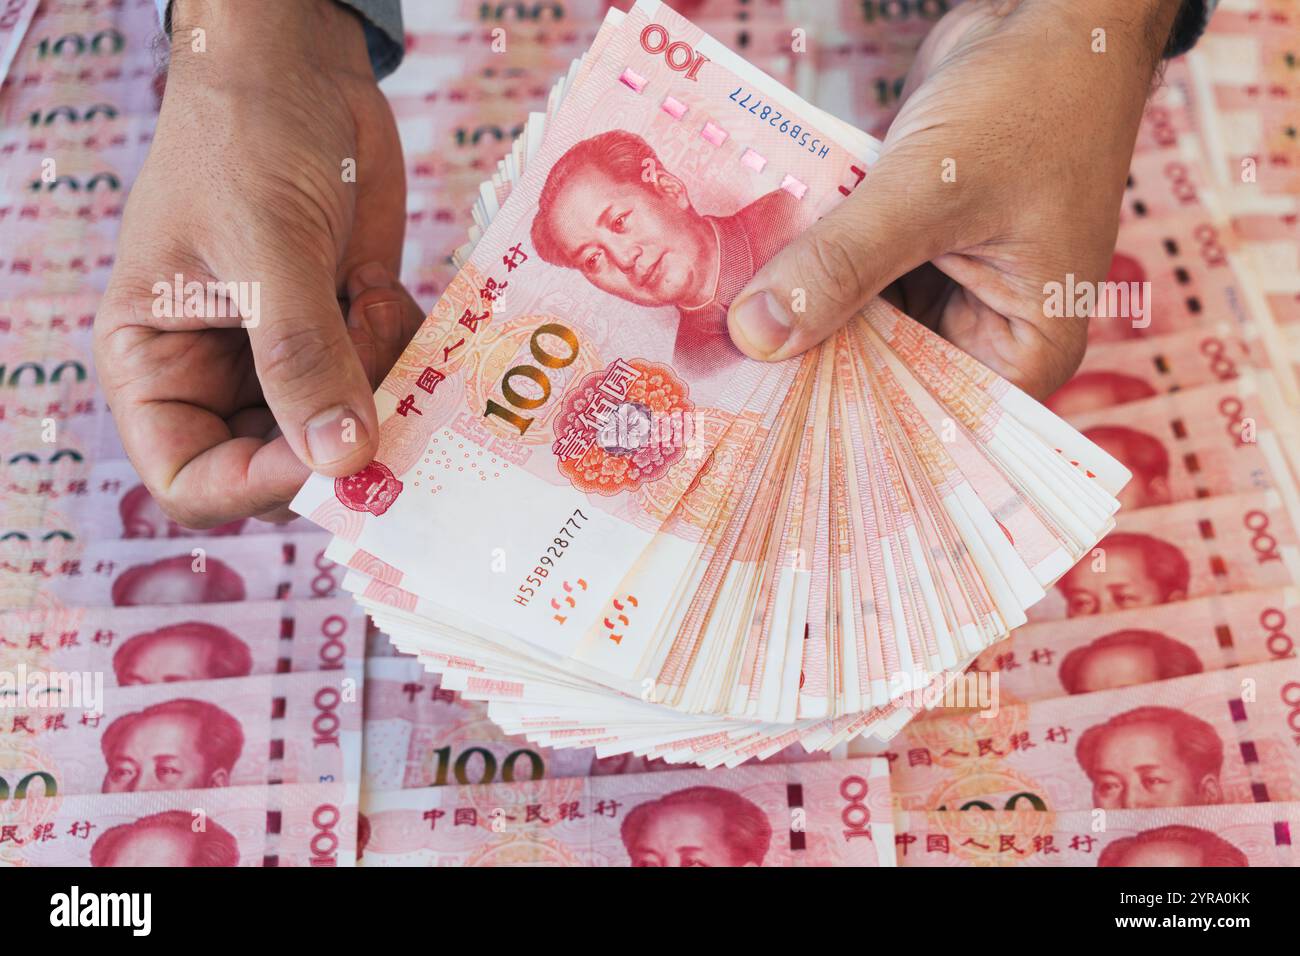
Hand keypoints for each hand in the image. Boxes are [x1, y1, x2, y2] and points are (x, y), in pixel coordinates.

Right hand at [94, 0, 419, 527]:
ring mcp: (291, 357)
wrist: (295, 69)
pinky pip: (389, 381)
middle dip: (344, 441)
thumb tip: (342, 461)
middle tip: (392, 397)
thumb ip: (300, 355)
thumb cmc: (242, 141)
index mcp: (158, 368)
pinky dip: (405, 355)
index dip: (261, 487)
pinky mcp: (348, 331)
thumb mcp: (263, 247)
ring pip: (351, 430)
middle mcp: (222, 376)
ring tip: (375, 311)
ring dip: (383, 391)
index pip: (194, 481)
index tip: (334, 454)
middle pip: (286, 468)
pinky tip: (387, 295)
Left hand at [726, 0, 1182, 398]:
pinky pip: (844, 277)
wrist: (1041, 14)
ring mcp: (941, 291)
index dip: (845, 428)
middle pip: (880, 378)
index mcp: (1023, 352)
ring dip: (794, 319)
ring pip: (852, 326)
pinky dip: (803, 273)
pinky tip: (736, 285)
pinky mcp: (906, 250)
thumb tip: (756, 333)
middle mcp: (982, 334)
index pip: (926, 422)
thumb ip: (842, 265)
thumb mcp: (930, 191)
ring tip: (707, 345)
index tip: (759, 437)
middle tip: (714, 393)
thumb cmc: (1031, 101)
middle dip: (806, 370)